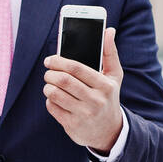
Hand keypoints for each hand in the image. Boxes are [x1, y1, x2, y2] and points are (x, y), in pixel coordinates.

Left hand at [43, 26, 123, 151]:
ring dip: (48, 86)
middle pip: (63, 81)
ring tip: (51, 84)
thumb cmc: (108, 97)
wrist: (109, 131)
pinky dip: (49, 100)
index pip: (76, 68)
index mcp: (105, 86)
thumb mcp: (114, 77)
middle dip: (50, 73)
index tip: (50, 60)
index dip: (58, 61)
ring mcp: (83, 114)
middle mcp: (95, 100)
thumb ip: (110, 53)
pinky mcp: (72, 125)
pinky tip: (56, 99)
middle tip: (48, 72)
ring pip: (54, 94)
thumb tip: (109, 30)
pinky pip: (52, 107)